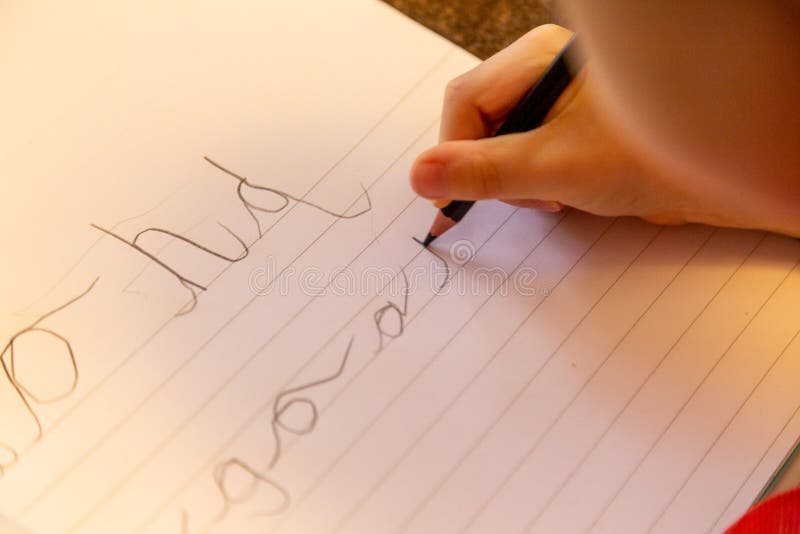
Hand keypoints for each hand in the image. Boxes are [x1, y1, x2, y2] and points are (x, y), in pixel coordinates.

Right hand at [409, 24, 798, 234]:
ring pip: (504, 140)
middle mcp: (543, 71)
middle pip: (481, 121)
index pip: (464, 103)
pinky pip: (530, 149)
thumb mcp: (552, 168)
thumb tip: (421, 175)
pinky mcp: (573, 124)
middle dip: (493, 168)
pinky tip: (565, 191)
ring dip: (517, 178)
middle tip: (524, 196)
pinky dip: (537, 178)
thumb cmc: (646, 153)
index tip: (449, 201)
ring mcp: (559, 97)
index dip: (450, 154)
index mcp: (535, 60)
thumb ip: (482, 172)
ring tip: (554, 195)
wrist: (717, 169)